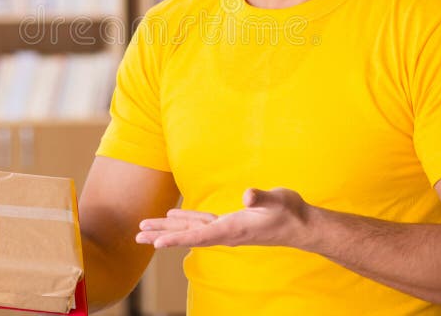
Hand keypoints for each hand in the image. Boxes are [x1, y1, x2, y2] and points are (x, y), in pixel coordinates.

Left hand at [135, 187, 311, 248]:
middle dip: (162, 235)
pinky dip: (185, 220)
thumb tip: (247, 195)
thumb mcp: (277, 200)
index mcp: (234, 227)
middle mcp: (226, 232)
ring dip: (168, 229)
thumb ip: (261, 197)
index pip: (200, 236)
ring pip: (191, 230)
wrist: (303, 225)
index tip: (156, 244)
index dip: (177, 239)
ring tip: (147, 229)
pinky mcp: (230, 224)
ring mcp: (227, 229)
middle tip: (138, 235)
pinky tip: (174, 216)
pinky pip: (201, 224)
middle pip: (188, 236)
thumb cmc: (290, 212)